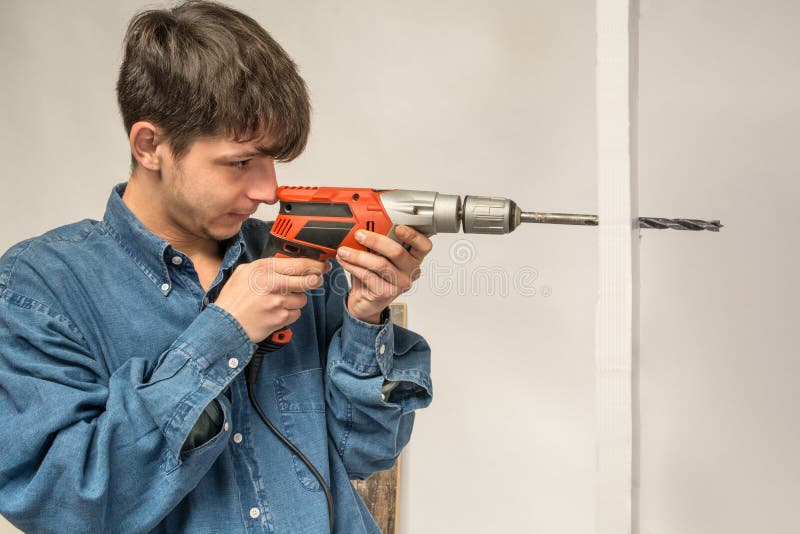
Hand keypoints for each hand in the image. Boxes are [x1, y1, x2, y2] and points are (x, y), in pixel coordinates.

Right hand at [214, 257, 329, 342]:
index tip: (322, 265)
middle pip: (308, 279)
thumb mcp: (244, 273)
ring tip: (280, 301)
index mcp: (264, 268)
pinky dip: (290, 314)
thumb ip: (265, 267)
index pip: (299, 263)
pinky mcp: (280, 317)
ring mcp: (278, 301)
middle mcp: (273, 283)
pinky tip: (277, 312)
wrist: (225, 325)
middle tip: (316, 279)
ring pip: (302, 298)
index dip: (315, 264)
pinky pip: (296, 314)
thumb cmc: (233, 300)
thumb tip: (286, 263)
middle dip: (316, 279)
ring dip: (296, 300)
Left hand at [336, 225, 432, 323]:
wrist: (365, 300)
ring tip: (344, 250)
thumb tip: (362, 226)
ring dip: (359, 255)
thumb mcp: (379, 255)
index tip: (398, 227)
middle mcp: (411, 271)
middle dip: (376, 240)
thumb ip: (377, 242)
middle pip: (397, 252)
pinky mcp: (386, 293)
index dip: (413, 236)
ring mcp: (400, 284)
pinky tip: (344, 261)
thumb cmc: (374, 275)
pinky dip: (353, 267)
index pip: (424, 245)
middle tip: (359, 235)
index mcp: (414, 257)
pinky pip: (368, 276)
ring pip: (380, 264)